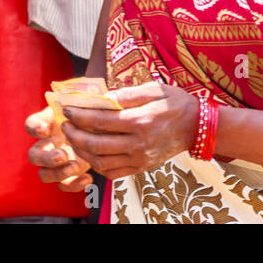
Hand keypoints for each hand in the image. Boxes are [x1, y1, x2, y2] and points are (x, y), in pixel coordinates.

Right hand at [26, 106, 92, 190]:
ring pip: (45, 174)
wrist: (100, 122)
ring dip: (58, 173)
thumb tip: (96, 98)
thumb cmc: (92, 109)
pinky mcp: (69, 173)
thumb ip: (85, 102)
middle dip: (47, 158)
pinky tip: (88, 178)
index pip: (32, 124)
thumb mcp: (88, 102)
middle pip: (34, 156)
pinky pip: (64, 185)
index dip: (35, 128)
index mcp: (49, 123)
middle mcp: (48, 143)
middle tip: (62, 155)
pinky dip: (74, 185)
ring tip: (74, 167)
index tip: (44, 129)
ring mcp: (57, 161)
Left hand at [61, 81, 197, 180]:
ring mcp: (139, 158)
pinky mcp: (141, 167)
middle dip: (75, 135)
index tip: (67, 109)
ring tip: (75, 139)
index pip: (101, 120)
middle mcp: (138, 142)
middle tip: (66, 125)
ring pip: (100, 162)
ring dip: (82, 152)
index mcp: (140, 120)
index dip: (80, 115)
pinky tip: (92, 154)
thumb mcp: (154, 89)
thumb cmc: (176, 103)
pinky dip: (97, 166)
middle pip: (96, 144)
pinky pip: (112, 173)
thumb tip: (103, 97)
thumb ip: (127, 93)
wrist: (196, 126)